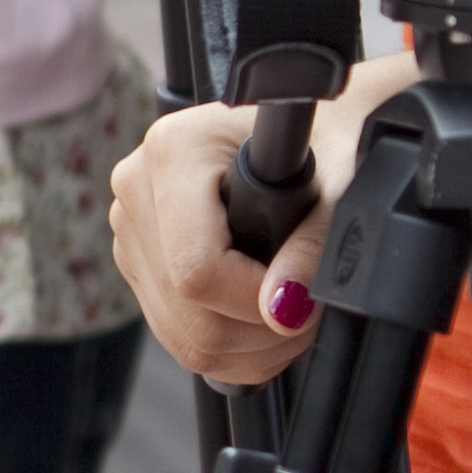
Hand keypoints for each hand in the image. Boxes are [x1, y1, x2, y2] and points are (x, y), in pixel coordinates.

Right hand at [114, 84, 385, 386]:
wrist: (304, 123)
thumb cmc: (325, 135)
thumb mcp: (339, 176)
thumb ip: (314, 242)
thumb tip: (283, 306)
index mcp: (176, 150)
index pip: (196, 267)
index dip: (254, 302)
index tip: (303, 301)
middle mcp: (138, 187)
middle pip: (186, 313)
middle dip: (259, 334)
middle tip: (310, 316)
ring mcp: (132, 228)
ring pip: (182, 337)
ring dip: (250, 349)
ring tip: (294, 315)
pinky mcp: (139, 260)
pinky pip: (178, 336)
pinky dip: (232, 349)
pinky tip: (265, 319)